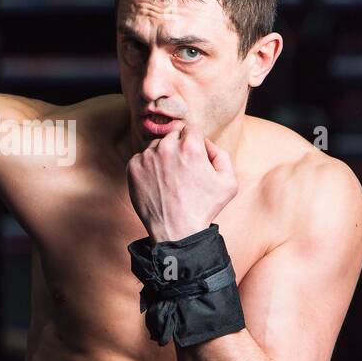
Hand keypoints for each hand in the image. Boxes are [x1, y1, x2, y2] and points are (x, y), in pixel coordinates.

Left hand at [127, 125, 237, 242]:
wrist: (176, 231)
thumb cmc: (204, 208)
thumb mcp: (228, 182)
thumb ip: (221, 154)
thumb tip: (205, 142)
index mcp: (190, 146)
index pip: (191, 128)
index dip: (195, 142)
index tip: (194, 157)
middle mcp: (166, 146)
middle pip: (173, 135)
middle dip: (178, 147)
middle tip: (183, 170)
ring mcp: (147, 157)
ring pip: (156, 146)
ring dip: (162, 156)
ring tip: (170, 179)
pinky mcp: (133, 167)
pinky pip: (141, 158)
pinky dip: (148, 167)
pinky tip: (157, 183)